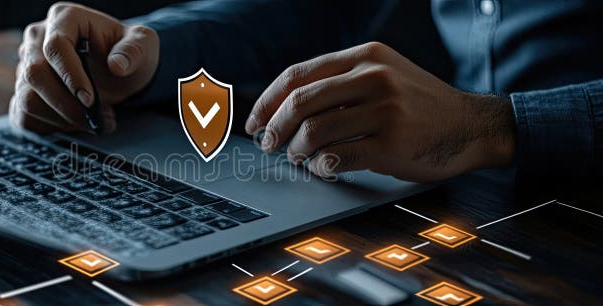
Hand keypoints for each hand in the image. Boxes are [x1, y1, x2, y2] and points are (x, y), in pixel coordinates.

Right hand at [9, 2, 158, 133]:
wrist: (118, 72)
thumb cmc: (126, 54)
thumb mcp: (143, 46)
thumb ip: (134, 50)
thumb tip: (117, 65)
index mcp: (65, 18)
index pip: (55, 46)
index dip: (71, 76)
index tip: (90, 100)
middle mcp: (38, 39)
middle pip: (35, 74)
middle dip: (66, 105)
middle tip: (94, 120)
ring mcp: (27, 65)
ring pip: (27, 98)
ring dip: (62, 120)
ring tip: (93, 123)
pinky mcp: (24, 91)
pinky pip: (24, 116)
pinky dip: (50, 128)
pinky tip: (75, 126)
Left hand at [245, 42, 514, 181]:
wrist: (472, 126)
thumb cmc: (419, 104)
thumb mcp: (384, 74)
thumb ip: (340, 81)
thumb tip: (282, 107)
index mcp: (365, 56)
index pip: (298, 74)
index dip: (268, 101)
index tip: (255, 121)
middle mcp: (374, 77)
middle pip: (299, 102)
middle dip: (274, 128)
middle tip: (268, 145)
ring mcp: (384, 110)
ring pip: (313, 131)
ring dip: (295, 151)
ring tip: (297, 158)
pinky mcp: (391, 143)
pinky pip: (336, 157)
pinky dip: (320, 167)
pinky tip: (323, 168)